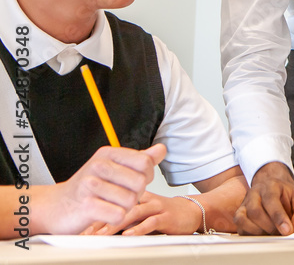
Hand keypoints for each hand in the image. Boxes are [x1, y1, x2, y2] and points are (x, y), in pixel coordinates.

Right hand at [34, 144, 165, 234]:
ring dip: (125, 207)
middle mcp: (99, 166)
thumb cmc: (89, 188)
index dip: (146, 175)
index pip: (145, 162)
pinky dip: (115, 218)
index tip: (133, 180)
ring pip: (131, 200)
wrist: (57, 207)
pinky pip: (118, 215)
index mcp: (108, 154)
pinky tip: (104, 214)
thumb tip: (161, 149)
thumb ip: (140, 160)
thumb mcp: (114, 168)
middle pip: (140, 182)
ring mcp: (90, 185)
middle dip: (135, 194)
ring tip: (110, 204)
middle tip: (120, 195)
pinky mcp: (86, 206)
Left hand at [85, 191, 201, 235]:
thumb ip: (126, 216)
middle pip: (119, 206)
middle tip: (86, 232)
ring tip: (101, 235)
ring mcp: (156, 207)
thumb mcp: (144, 211)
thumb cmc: (167, 213)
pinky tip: (128, 235)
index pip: (114, 201)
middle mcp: (145, 199)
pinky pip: (152, 221)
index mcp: (138, 196)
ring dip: (115, 224)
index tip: (82, 227)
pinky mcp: (167, 216)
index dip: (97, 214)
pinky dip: (139, 228)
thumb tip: (102, 226)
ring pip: (133, 213)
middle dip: (101, 220)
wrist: (194, 211)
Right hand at [235, 162, 293, 234]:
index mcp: (271, 185)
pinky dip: (251, 234)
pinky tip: (263, 235)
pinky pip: (240, 227)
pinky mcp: (240, 215)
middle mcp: (255, 193)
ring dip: (259, 232)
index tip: (287, 230)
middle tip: (282, 233)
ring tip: (273, 234)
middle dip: (270, 227)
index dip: (279, 217)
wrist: (279, 193)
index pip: (271, 200)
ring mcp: (245, 204)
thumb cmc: (290, 198)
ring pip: (243, 220)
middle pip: (255, 212)